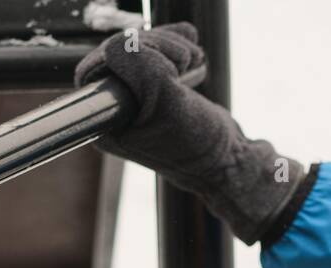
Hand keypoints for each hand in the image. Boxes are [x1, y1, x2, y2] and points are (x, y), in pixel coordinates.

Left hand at [75, 22, 306, 244]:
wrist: (228, 161)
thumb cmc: (198, 145)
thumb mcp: (167, 104)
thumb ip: (141, 69)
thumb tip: (120, 44)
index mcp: (107, 124)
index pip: (103, 62)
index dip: (135, 52)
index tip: (168, 67)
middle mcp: (116, 112)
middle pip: (123, 52)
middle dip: (159, 47)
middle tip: (185, 64)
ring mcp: (137, 101)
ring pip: (143, 50)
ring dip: (173, 48)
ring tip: (194, 63)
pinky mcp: (157, 92)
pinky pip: (158, 56)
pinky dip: (178, 49)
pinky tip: (194, 61)